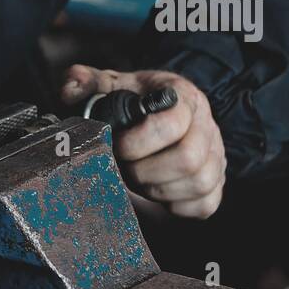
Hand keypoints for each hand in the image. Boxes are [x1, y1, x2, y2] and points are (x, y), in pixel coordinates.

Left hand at [58, 64, 225, 218]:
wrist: (164, 110)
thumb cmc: (138, 100)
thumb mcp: (113, 83)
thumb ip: (88, 81)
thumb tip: (72, 87)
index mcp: (183, 97)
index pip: (173, 123)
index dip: (139, 141)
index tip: (117, 145)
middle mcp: (206, 126)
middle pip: (188, 159)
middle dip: (146, 171)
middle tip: (125, 168)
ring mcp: (216, 156)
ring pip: (197, 184)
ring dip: (158, 189)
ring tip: (138, 178)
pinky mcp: (216, 184)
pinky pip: (204, 206)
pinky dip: (175, 205)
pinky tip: (156, 191)